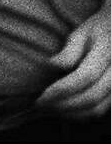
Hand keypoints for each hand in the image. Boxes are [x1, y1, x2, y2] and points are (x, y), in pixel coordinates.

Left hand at [38, 4, 110, 118]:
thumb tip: (53, 64)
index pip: (85, 76)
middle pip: (91, 96)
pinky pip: (100, 110)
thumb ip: (70, 50)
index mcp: (107, 52)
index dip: (62, 89)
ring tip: (48, 110)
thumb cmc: (99, 29)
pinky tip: (63, 111)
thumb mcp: (84, 31)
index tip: (41, 95)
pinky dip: (81, 115)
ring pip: (97, 108)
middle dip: (63, 105)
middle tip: (40, 105)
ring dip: (71, 113)